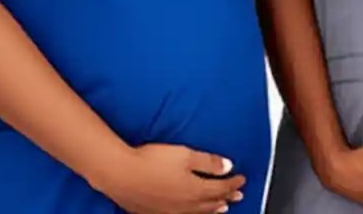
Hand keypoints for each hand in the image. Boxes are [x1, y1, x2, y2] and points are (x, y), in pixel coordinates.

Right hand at [90, 143, 246, 213]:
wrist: (120, 174)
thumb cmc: (152, 161)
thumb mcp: (186, 155)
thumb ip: (208, 162)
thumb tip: (228, 167)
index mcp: (195, 190)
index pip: (221, 188)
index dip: (233, 183)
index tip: (242, 179)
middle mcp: (185, 205)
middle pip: (212, 204)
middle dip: (226, 198)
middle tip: (237, 197)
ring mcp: (169, 211)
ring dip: (212, 211)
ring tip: (221, 210)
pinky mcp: (154, 213)